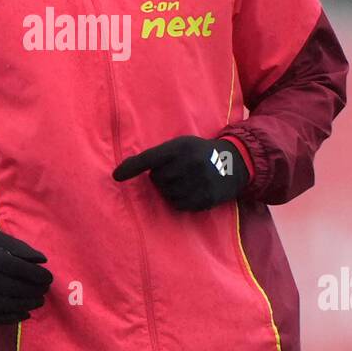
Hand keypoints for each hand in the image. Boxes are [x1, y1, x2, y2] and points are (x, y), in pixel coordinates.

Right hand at [0, 229, 52, 323]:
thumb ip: (19, 247)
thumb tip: (42, 260)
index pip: (15, 267)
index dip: (35, 274)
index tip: (48, 277)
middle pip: (11, 287)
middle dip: (33, 290)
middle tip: (45, 290)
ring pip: (4, 304)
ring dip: (26, 305)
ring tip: (39, 301)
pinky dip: (11, 317)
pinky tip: (25, 313)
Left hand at [112, 135, 249, 210]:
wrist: (235, 162)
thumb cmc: (199, 152)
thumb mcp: (182, 145)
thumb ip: (159, 155)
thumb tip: (126, 169)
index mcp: (181, 147)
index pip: (150, 158)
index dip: (132, 167)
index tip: (116, 176)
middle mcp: (190, 163)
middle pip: (156, 179)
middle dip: (160, 177)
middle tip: (175, 171)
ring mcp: (199, 182)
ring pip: (166, 194)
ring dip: (169, 190)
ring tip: (184, 181)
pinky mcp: (206, 198)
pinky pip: (179, 205)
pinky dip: (180, 200)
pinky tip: (191, 190)